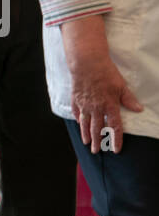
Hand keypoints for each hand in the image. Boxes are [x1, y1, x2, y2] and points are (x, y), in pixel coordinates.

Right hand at [63, 20, 142, 152]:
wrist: (87, 64)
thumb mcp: (121, 85)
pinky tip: (79, 124)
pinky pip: (77, 112)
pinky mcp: (76, 99)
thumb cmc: (106, 73)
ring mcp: (84, 104)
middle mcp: (96, 108)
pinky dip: (78, 119)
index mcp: (109, 105)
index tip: (116, 149)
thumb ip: (128, 99)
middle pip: (97, 129)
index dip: (116, 139)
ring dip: (86, 134)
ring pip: (85, 123)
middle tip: (97, 151)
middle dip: (98, 141)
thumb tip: (138, 109)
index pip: (114, 126)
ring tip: (86, 143)